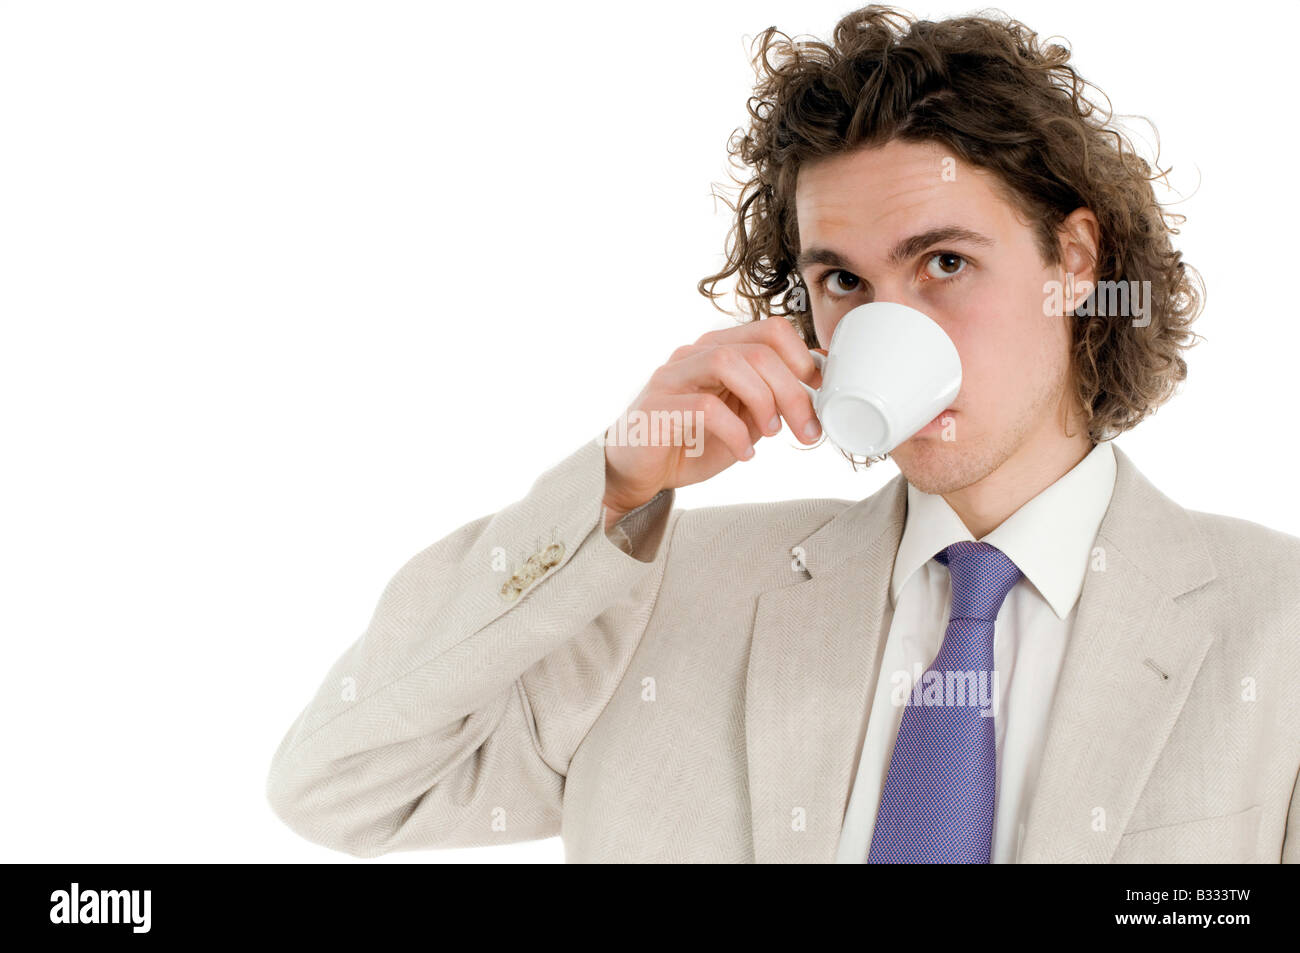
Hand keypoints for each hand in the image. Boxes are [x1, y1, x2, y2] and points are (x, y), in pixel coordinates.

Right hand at [602, 316, 823, 526]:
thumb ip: (772, 398)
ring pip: (728, 362)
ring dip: (763, 400)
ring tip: (772, 433)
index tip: (821, 392)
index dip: (803, 357)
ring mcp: (672, 377)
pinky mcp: (657, 407)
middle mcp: (693, 354)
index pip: (770, 330)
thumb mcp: (743, 419)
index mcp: (718, 350)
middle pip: (756, 349)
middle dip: (792, 390)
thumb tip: (820, 382)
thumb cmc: (690, 443)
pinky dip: (734, 431)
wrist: (638, 474)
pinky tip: (743, 452)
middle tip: (807, 428)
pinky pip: (704, 406)